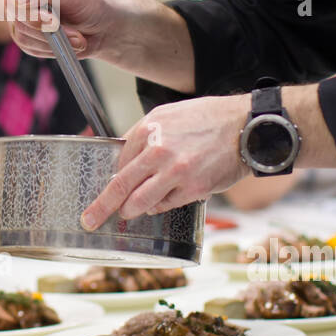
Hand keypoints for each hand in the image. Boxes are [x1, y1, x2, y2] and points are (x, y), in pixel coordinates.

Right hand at [6, 0, 125, 60]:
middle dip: (46, 29)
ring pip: (23, 37)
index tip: (50, 18)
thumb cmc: (92, 3)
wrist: (104, 27)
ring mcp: (24, 19)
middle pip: (18, 18)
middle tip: (68, 29)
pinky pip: (30, 49)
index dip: (26, 9)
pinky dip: (51, 49)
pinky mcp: (28, 38)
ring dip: (52, 41)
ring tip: (75, 37)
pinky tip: (66, 43)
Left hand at [80, 95, 251, 230]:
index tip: (104, 189)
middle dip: (101, 207)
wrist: (246, 126)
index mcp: (149, 128)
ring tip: (127, 212)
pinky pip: (166, 205)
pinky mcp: (193, 188)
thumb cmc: (208, 120)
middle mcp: (158, 150)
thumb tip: (125, 158)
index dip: (112, 177)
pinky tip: (163, 200)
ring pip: (140, 202)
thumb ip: (145, 136)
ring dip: (130, 210)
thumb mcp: (169, 115)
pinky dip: (160, 206)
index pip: (119, 161)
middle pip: (120, 186)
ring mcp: (175, 172)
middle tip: (89, 220)